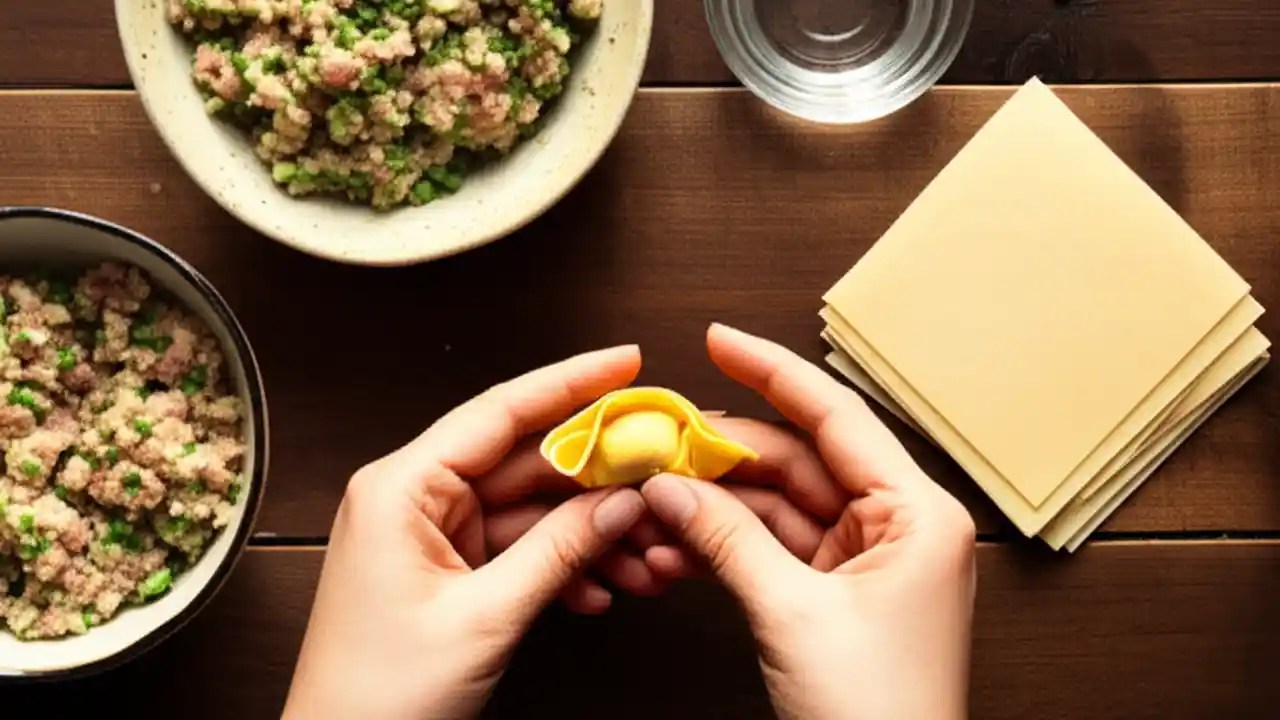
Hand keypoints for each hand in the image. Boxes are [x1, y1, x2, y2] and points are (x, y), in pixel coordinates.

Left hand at [283, 346, 650, 719]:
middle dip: (597, 477)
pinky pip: (518, 549)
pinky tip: (601, 589)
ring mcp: (432, 534)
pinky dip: (561, 567)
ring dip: (588, 533)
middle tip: (661, 471)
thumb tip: (622, 500)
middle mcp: (414, 498)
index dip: (570, 383)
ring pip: (530, 511)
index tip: (626, 362)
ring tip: (644, 553)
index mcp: (401, 487)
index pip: (500, 412)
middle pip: (524, 462)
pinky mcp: (448, 570)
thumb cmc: (376, 696)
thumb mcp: (482, 617)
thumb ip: (557, 550)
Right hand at [641, 324, 976, 719]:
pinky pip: (770, 550)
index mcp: (918, 513)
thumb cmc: (881, 717)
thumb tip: (672, 485)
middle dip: (718, 457)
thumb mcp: (793, 613)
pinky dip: (721, 550)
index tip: (720, 340)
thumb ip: (727, 538)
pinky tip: (671, 553)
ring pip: (774, 508)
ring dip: (709, 511)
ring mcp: (864, 562)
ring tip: (650, 510)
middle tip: (655, 446)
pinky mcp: (835, 594)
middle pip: (794, 462)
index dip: (770, 371)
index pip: (834, 416)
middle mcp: (897, 527)